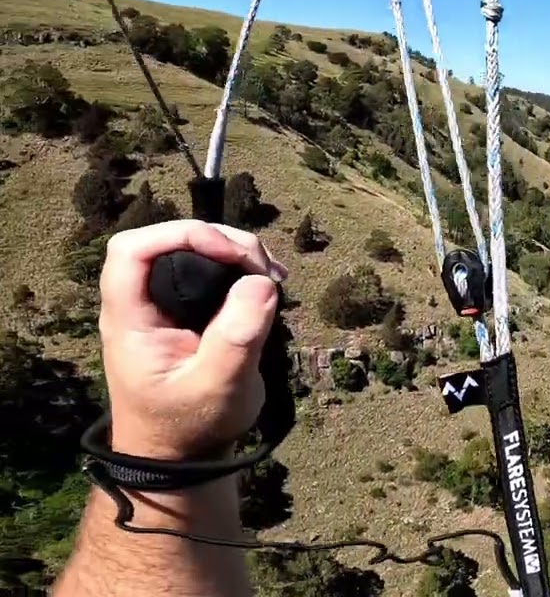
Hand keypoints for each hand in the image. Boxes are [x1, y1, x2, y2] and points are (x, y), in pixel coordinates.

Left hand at [98, 220, 288, 460]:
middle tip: (264, 268)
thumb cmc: (189, 428)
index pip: (132, 251)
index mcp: (131, 320)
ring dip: (237, 253)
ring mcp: (165, 306)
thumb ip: (237, 337)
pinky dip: (242, 269)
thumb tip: (262, 282)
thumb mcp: (218, 388)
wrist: (181, 456)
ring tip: (274, 277)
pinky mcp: (189, 312)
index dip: (180, 235)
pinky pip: (212, 272)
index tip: (229, 255)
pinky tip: (270, 285)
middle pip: (170, 241)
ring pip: (195, 252)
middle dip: (222, 242)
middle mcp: (143, 305)